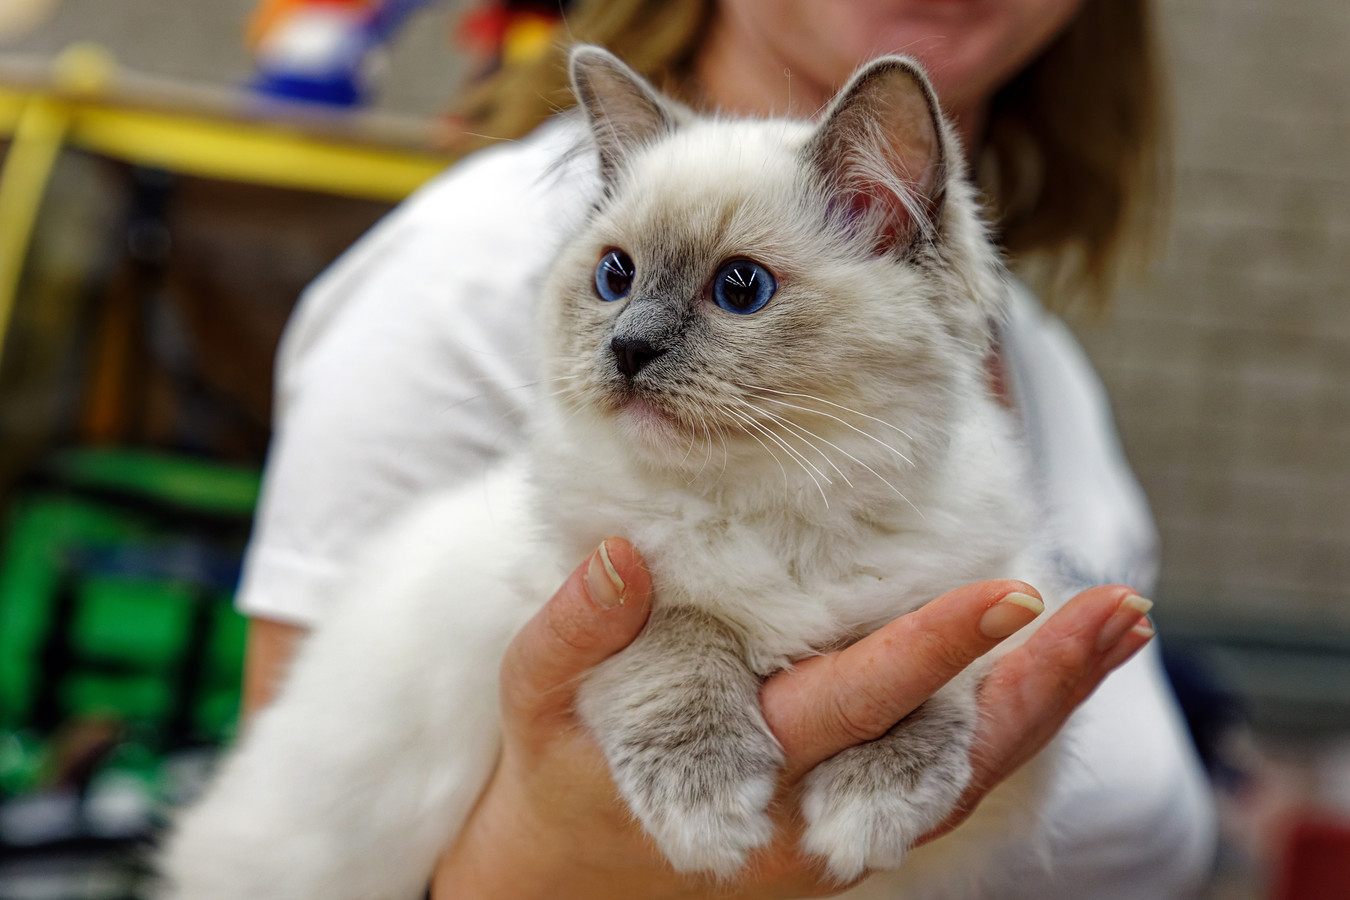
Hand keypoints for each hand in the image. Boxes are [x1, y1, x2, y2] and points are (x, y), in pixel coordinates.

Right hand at [431, 540, 1153, 898]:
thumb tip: (626, 553)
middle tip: (1116, 608)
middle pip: (945, 749)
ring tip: (1121, 627)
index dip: (929, 651)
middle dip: (1032, 680)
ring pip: (964, 775)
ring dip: (1044, 703)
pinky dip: (1010, 730)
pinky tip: (1056, 673)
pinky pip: (945, 784)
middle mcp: (811, 807)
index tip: (1006, 596)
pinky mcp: (853, 826)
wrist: (576, 882)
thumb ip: (574, 629)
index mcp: (739, 759)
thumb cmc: (560, 773)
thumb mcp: (536, 699)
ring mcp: (841, 827)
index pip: (851, 702)